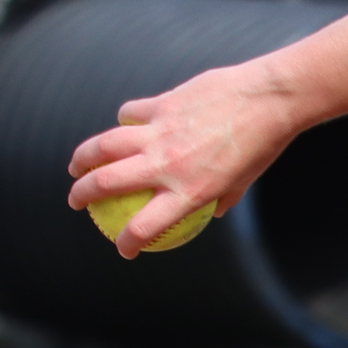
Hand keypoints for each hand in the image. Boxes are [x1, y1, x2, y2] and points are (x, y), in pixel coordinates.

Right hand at [66, 58, 300, 257]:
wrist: (271, 99)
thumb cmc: (264, 142)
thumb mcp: (246, 180)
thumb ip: (225, 197)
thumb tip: (213, 211)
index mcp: (191, 191)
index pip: (145, 227)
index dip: (128, 242)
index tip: (124, 248)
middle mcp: (168, 165)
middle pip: (105, 184)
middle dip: (81, 196)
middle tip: (76, 201)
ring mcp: (160, 133)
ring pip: (104, 146)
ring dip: (83, 157)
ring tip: (77, 165)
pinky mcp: (162, 105)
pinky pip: (131, 113)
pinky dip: (126, 120)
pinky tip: (127, 123)